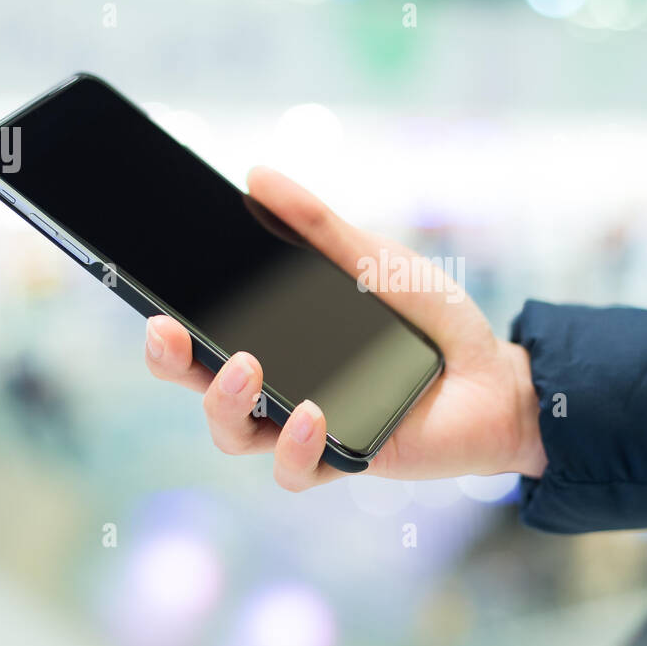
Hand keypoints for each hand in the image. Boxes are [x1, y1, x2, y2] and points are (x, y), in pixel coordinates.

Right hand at [144, 166, 547, 490]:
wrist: (498, 376)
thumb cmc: (434, 320)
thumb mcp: (375, 261)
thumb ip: (318, 227)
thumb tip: (256, 176)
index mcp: (281, 335)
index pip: (206, 333)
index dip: (167, 322)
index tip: (148, 298)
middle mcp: (282, 382)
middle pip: (200, 385)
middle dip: (171, 362)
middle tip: (168, 331)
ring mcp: (307, 425)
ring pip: (233, 434)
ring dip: (224, 403)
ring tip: (246, 365)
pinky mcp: (342, 460)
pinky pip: (295, 469)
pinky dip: (293, 445)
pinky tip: (310, 412)